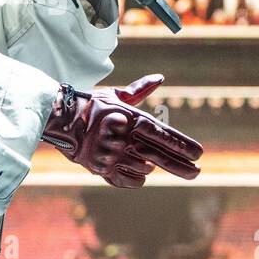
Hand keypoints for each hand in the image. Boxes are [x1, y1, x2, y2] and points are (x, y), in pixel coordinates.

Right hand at [41, 74, 203, 187]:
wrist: (60, 120)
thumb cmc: (91, 106)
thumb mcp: (115, 95)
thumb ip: (140, 90)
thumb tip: (160, 77)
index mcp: (129, 118)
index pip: (161, 134)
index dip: (181, 145)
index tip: (199, 153)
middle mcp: (122, 138)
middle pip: (158, 156)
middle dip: (181, 166)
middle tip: (197, 172)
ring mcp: (112, 155)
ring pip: (144, 169)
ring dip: (148, 166)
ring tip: (139, 155)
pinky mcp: (102, 169)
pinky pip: (130, 180)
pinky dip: (136, 177)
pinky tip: (136, 168)